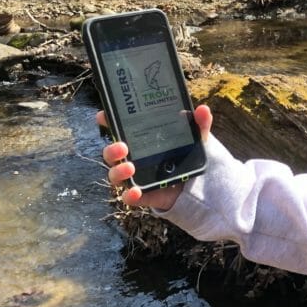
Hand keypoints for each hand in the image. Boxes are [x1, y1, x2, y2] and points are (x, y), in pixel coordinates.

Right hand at [97, 104, 211, 210]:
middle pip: (112, 153)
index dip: (108, 121)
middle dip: (111, 149)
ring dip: (117, 170)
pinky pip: (128, 197)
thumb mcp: (196, 139)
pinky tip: (136, 191)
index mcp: (141, 140)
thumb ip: (199, 124)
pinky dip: (129, 195)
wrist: (199, 186)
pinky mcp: (142, 194)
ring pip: (114, 174)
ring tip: (130, 167)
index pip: (119, 129)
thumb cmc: (189, 156)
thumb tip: (203, 110)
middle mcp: (134, 157)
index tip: (104, 116)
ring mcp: (136, 176)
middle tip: (122, 146)